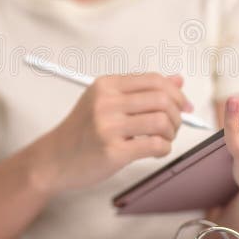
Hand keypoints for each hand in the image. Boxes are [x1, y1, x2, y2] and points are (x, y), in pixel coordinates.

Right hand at [44, 72, 192, 191]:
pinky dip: (164, 148)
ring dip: (172, 132)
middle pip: (162, 99)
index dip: (176, 93)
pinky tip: (156, 151)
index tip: (185, 106)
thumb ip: (141, 90)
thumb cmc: (83, 131)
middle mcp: (106, 102)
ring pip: (161, 122)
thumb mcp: (106, 102)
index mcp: (106, 85)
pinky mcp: (113, 152)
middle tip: (175, 126)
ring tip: (164, 139)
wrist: (53, 159)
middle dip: (178, 114)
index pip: (154, 80)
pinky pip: (155, 145)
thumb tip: (178, 79)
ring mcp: (108, 127)